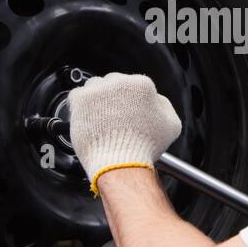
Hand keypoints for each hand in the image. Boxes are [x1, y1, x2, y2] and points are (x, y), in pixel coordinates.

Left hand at [67, 72, 181, 195]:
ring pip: (95, 86)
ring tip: (99, 119)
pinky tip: (87, 117)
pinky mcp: (81, 100)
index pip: (135, 85)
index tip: (128, 111)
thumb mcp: (171, 126)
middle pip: (114, 83)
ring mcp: (99, 90)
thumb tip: (156, 100)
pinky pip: (76, 95)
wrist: (119, 163)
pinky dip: (79, 105)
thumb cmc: (143, 148)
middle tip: (113, 117)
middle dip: (113, 98)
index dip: (131, 100)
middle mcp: (120, 83)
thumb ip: (164, 106)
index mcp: (142, 85)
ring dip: (96, 99)